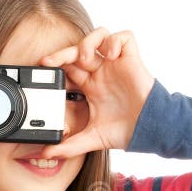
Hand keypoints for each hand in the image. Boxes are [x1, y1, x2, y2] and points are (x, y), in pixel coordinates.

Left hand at [38, 28, 154, 159]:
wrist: (148, 131)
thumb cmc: (125, 132)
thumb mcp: (91, 139)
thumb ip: (68, 146)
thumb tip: (45, 154)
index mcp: (89, 87)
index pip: (68, 69)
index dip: (55, 67)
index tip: (43, 73)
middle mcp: (100, 72)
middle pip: (77, 51)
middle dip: (62, 53)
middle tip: (48, 62)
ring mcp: (115, 64)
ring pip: (98, 37)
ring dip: (87, 42)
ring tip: (84, 59)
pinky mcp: (131, 59)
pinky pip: (123, 37)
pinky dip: (114, 41)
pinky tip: (110, 55)